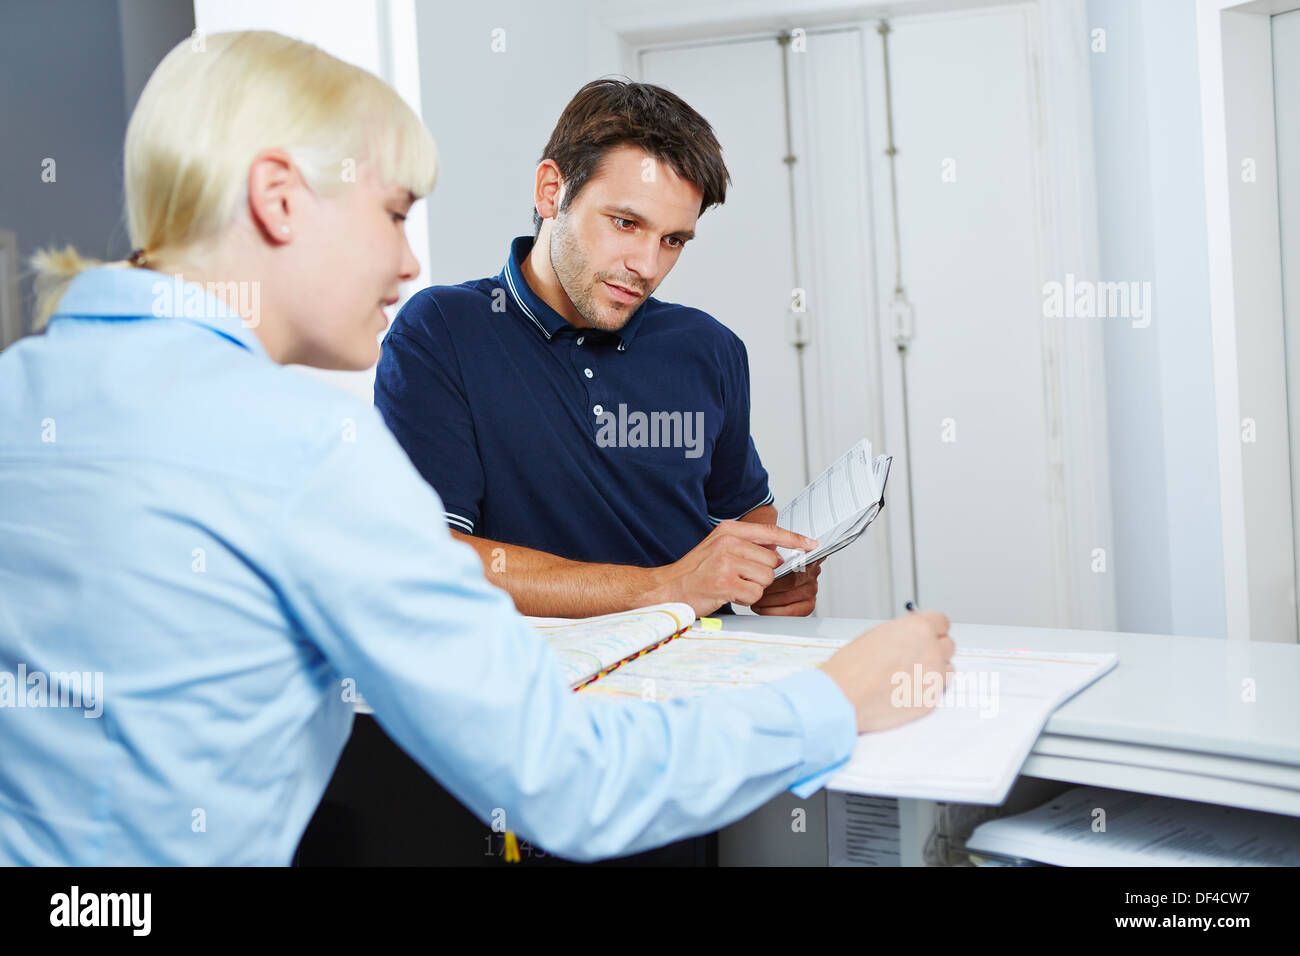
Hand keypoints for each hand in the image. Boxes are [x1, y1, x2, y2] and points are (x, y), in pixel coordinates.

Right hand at [648, 521, 817, 616]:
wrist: (667, 589)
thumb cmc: (695, 572)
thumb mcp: (719, 548)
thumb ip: (747, 546)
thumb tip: (778, 552)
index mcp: (729, 530)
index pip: (770, 531)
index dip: (794, 539)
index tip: (812, 544)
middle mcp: (728, 542)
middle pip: (771, 561)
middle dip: (761, 575)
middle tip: (738, 578)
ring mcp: (726, 562)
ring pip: (765, 579)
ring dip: (753, 588)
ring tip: (730, 586)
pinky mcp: (725, 582)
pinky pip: (755, 594)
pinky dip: (745, 599)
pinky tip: (728, 595)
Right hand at [820, 611, 954, 732]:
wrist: (844, 697)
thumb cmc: (852, 667)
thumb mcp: (877, 635)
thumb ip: (903, 633)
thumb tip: (913, 636)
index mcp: (919, 628)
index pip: (942, 622)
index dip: (932, 629)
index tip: (928, 634)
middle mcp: (932, 650)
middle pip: (948, 645)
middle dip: (934, 649)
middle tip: (916, 657)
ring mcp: (934, 677)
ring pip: (947, 669)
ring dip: (934, 670)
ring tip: (909, 676)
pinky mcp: (932, 700)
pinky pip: (937, 691)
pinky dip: (926, 690)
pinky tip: (905, 690)